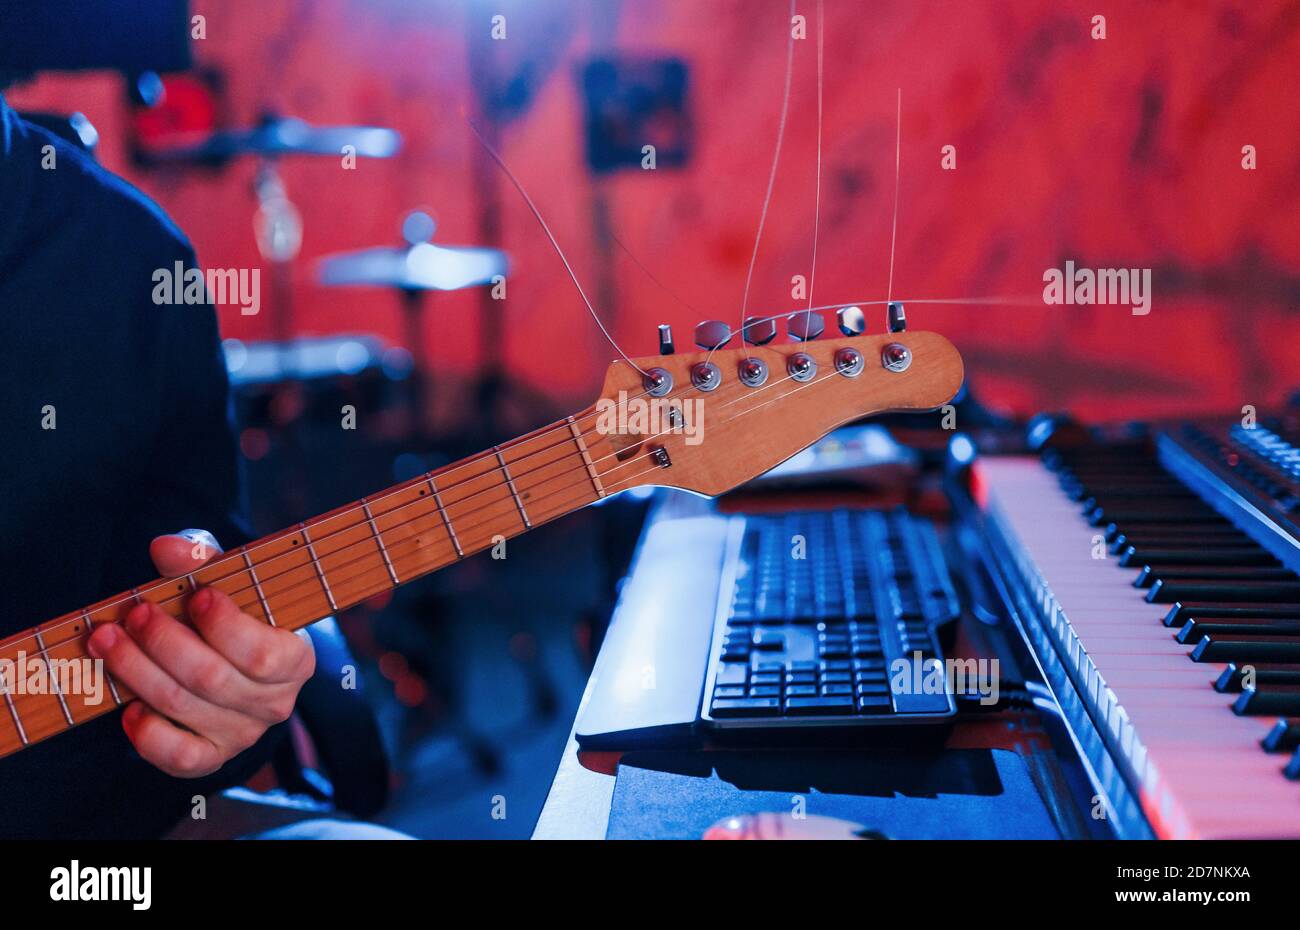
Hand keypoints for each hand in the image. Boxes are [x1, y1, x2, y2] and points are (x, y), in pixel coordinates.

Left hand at [87, 531, 314, 777]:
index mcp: (295, 658)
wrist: (230, 657)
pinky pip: (179, 757)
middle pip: (211, 678)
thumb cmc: (233, 613)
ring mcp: (243, 733)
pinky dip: (148, 734)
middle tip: (134, 613)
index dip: (226, 627)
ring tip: (106, 641)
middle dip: (164, 642)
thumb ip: (201, 560)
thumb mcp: (226, 580)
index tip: (198, 595)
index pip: (263, 654)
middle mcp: (275, 702)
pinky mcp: (212, 757)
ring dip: (136, 671)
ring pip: (183, 707)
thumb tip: (165, 548)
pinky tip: (129, 706)